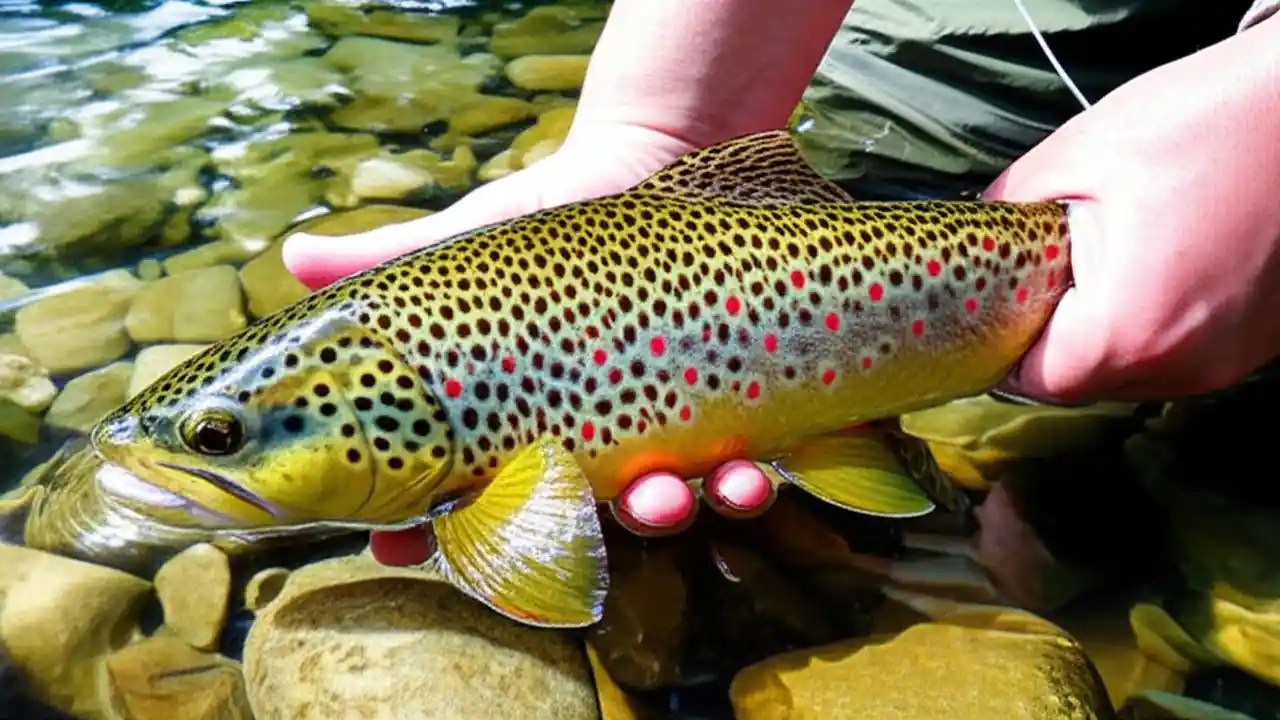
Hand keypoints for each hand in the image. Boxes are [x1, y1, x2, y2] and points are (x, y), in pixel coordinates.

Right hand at [283, 126, 779, 555]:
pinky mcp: (725, 417)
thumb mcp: (466, 242)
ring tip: (662, 496)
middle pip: (560, 519)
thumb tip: (289, 257)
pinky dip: (744, 486)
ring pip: (653, 507)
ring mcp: (654, 438)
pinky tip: (748, 476)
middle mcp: (579, 446)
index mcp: (511, 424)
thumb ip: (385, 258)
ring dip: (658, 515)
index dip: (424, 529)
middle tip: (556, 528)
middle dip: (556, 536)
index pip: (455, 495)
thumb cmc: (550, 221)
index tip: (401, 542)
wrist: (653, 167)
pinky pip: (737, 474)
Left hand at [985, 15, 1279, 403]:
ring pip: (1135, 372)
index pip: (1034, 381)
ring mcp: (1231, 359)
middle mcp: (1187, 363)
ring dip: (1105, 332)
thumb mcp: (1080, 155)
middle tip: (1045, 274)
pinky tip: (1156, 264)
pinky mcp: (1260, 342)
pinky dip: (1156, 322)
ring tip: (1107, 262)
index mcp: (1130, 330)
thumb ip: (1009, 207)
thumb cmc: (1209, 119)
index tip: (992, 306)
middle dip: (1053, 336)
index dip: (1002, 345)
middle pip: (1084, 382)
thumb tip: (978, 230)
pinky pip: (1182, 352)